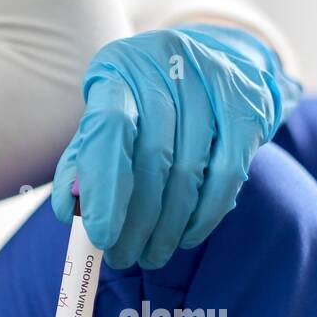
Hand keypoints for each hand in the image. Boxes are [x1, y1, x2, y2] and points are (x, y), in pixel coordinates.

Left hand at [51, 24, 302, 269]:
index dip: (104, 186)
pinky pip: (227, 174)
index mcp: (119, 70)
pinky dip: (205, 215)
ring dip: (168, 227)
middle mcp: (167, 67)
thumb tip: (68, 211)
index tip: (99, 236)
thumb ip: (84, 160)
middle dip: (136, 220)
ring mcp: (213, 83)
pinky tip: (186, 237)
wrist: (213, 59)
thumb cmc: (145, 100)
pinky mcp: (248, 106)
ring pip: (190, 171)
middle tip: (121, 258)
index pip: (109, 126)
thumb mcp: (107, 117)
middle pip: (153, 156)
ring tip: (150, 256)